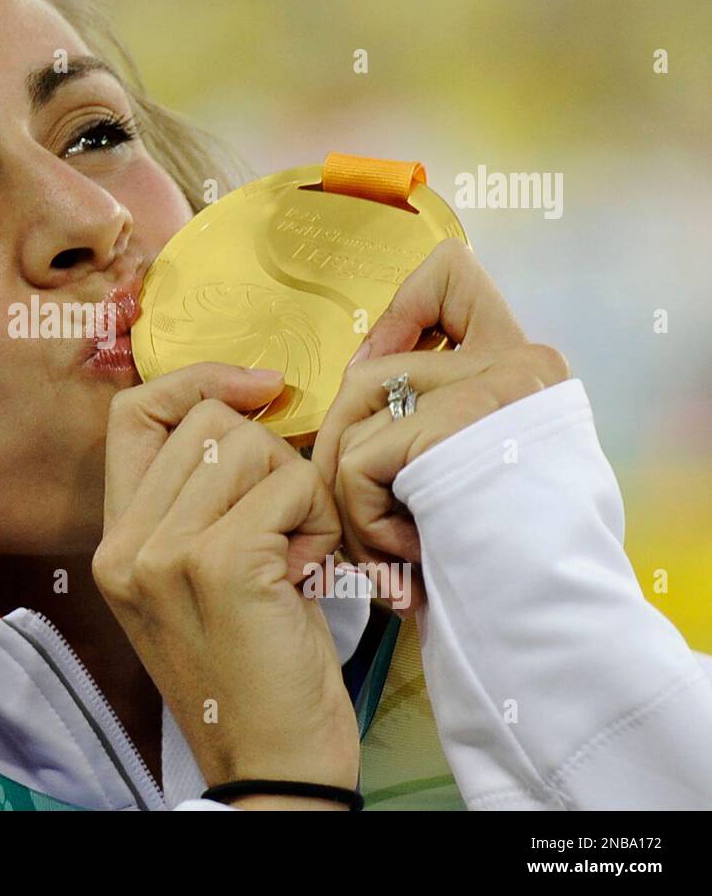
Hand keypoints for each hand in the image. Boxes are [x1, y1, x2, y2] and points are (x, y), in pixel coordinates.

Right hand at [95, 361, 359, 798]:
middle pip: (208, 420)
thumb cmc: (251, 669)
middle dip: (269, 460)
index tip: (258, 391)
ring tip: (296, 557)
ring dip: (297, 492)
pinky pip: (290, 485)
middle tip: (284, 530)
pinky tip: (310, 574)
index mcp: (113, 540)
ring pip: (251, 445)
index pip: (134, 412)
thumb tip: (245, 405)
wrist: (271, 766)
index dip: (197, 381)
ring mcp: (165, 552)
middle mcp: (126, 542)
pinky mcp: (220, 563)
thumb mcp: (196, 579)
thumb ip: (195, 499)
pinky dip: (317, 520)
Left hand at [311, 239, 570, 615]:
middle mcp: (511, 363)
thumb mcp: (479, 476)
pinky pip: (356, 462)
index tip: (378, 365)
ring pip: (354, 419)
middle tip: (363, 521)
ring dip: (350, 497)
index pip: (453, 274)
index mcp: (524, 368)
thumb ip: (437, 419)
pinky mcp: (450, 425)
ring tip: (387, 552)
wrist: (550, 621)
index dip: (399, 310)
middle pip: (371, 372)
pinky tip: (406, 558)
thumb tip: (356, 377)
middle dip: (344, 450)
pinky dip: (363, 520)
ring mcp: (484, 388)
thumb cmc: (506, 565)